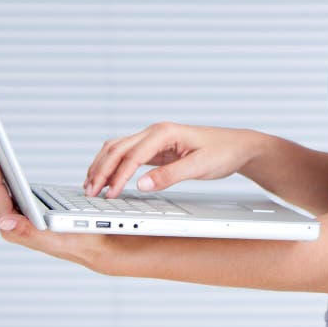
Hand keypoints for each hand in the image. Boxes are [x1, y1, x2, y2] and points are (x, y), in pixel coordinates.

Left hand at [0, 132, 104, 268]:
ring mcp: (19, 214)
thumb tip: (3, 222)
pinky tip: (5, 162)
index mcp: (13, 226)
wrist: (94, 246)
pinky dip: (7, 171)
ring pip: (2, 185)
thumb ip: (28, 232)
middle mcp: (12, 220)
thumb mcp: (56, 236)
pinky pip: (12, 187)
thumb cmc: (78, 240)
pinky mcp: (27, 210)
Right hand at [84, 122, 256, 198]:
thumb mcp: (199, 167)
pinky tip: (107, 179)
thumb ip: (170, 176)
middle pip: (117, 148)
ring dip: (103, 166)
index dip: (118, 175)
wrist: (237, 146)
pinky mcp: (156, 149)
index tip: (109, 194)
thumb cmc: (222, 152)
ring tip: (90, 186)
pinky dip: (114, 166)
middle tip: (90, 192)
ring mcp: (155, 140)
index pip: (132, 154)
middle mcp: (156, 132)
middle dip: (101, 169)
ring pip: (118, 149)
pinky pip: (128, 155)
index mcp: (165, 132)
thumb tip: (141, 185)